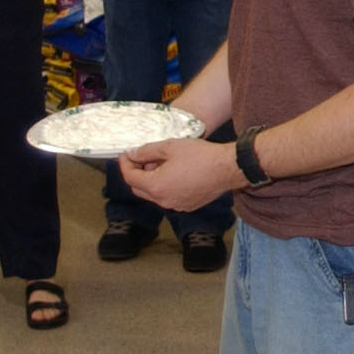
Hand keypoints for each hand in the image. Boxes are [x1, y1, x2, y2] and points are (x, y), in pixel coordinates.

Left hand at [120, 137, 241, 211]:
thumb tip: (132, 155)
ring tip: (164, 163)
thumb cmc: (201, 155)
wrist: (228, 168)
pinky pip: (169, 197)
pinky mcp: (187, 206)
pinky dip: (166, 187)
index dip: (125, 164)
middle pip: (139, 189)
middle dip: (137, 173)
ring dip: (152, 181)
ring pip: (154, 194)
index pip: (130, 178)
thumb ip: (147, 151)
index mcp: (156, 186)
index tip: (126, 154)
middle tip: (144, 158)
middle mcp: (163, 200)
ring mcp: (175, 205)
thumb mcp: (170, 147)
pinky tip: (177, 173)